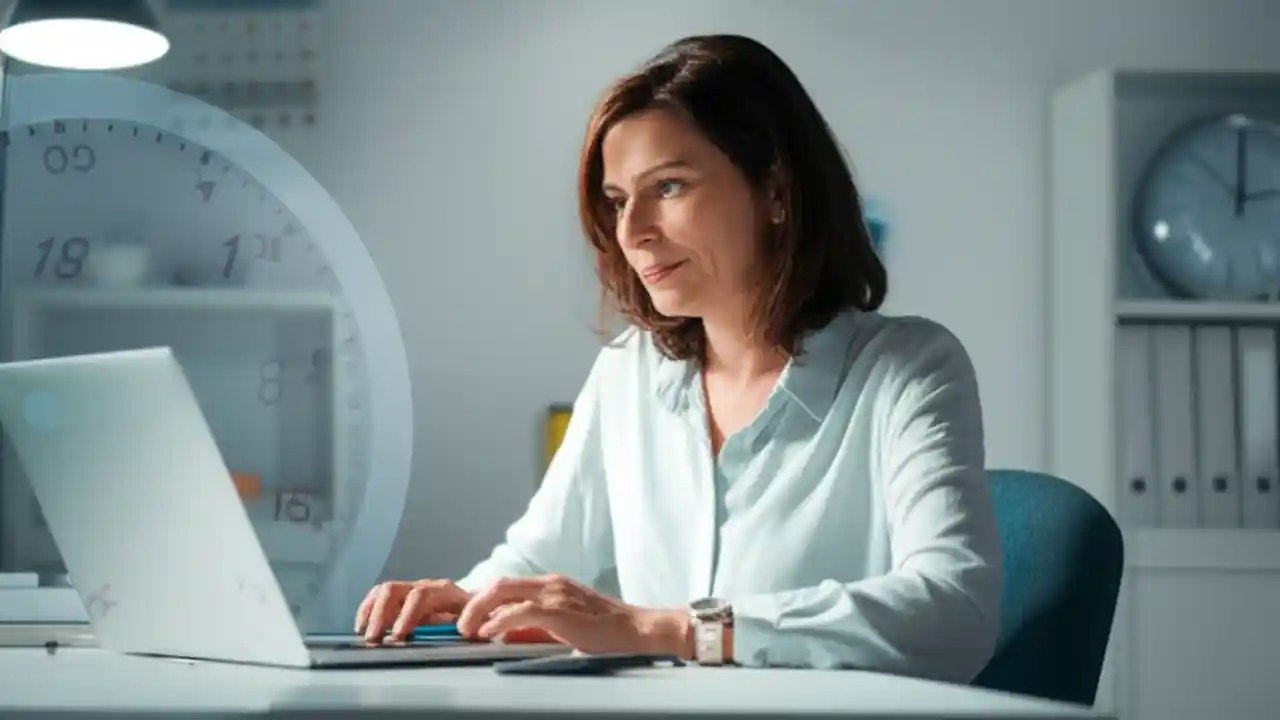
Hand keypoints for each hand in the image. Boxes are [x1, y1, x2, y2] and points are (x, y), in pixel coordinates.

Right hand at [353, 579, 472, 642]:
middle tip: (374, 638)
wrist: (481, 609)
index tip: (397, 635)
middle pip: (396, 589)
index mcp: (446, 592)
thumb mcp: (474, 624)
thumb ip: (460, 629)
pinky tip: (362, 627)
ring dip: (371, 612)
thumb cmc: (477, 620)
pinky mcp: (403, 598)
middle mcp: (427, 586)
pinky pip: (379, 597)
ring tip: (365, 633)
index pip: (421, 596)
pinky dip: (368, 610)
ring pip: (384, 591)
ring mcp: (413, 590)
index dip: (407, 615)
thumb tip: (447, 635)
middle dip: (381, 614)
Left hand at [455, 574, 690, 655]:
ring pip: (505, 591)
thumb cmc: (604, 631)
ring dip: (479, 609)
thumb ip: (533, 626)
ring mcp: (556, 594)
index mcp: (550, 585)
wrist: (636, 630)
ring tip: (466, 629)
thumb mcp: (562, 625)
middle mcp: (550, 584)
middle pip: (499, 584)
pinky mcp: (561, 611)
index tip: (466, 618)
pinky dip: (500, 619)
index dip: (481, 600)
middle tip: (459, 625)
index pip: (506, 585)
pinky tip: (488, 632)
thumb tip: (501, 633)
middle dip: (472, 602)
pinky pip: (522, 610)